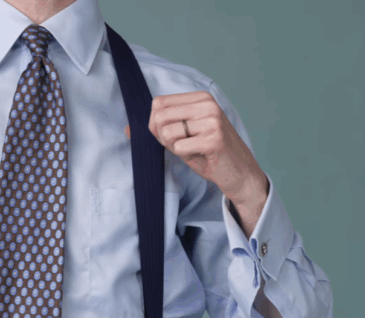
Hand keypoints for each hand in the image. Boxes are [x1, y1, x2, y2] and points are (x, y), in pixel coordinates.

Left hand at [147, 91, 266, 204]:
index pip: (158, 103)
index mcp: (199, 97)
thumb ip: (158, 128)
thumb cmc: (208, 153)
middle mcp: (207, 104)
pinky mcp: (214, 138)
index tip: (173, 135)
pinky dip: (185, 156)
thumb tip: (127, 130)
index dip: (156, 124)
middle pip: (159, 117)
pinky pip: (179, 148)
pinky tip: (202, 155)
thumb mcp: (182, 135)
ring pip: (167, 133)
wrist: (238, 172)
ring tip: (194, 149)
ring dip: (175, 147)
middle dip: (164, 138)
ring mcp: (212, 119)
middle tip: (184, 145)